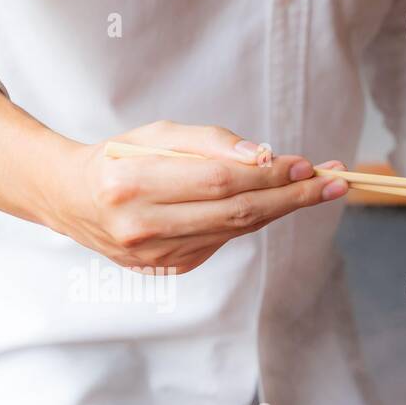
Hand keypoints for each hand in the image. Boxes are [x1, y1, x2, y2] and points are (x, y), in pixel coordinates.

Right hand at [47, 121, 348, 272]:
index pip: (220, 181)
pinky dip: (249, 220)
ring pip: (234, 231)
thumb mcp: (156, 134)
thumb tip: (263, 157)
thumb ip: (210, 143)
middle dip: (291, 197)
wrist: (71, 200)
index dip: (269, 175)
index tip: (308, 165)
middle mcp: (143, 226)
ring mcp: (156, 255)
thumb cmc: (119, 158)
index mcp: (133, 184)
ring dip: (280, 209)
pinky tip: (267, 203)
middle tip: (334, 182)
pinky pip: (221, 241)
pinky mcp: (169, 269)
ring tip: (314, 188)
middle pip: (236, 212)